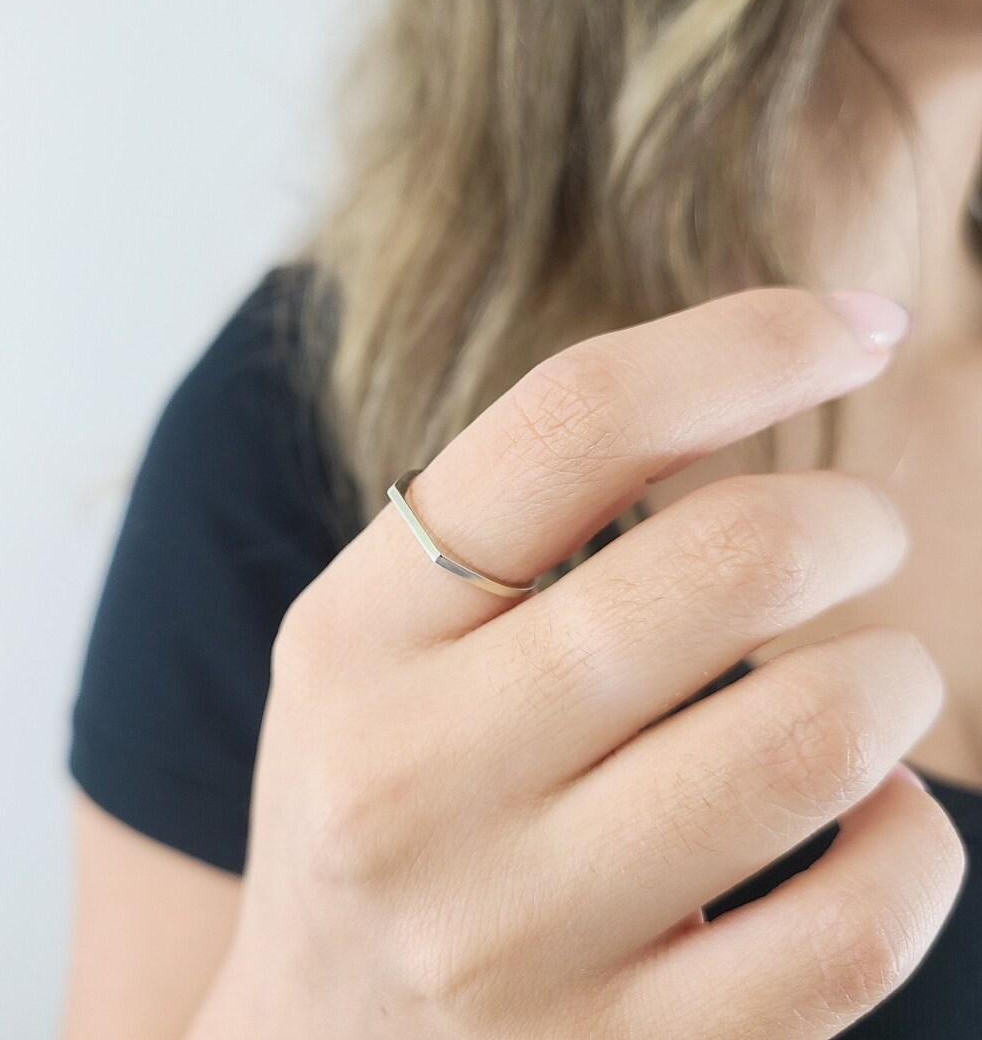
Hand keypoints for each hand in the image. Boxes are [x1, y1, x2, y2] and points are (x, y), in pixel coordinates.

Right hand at [195, 288, 964, 1038]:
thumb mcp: (384, 645)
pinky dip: (909, 839)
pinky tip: (865, 814)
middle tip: (858, 535)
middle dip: (849, 521)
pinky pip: (857, 925)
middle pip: (723, 561)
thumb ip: (519, 519)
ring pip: (814, 739)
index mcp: (354, 639)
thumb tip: (751, 372)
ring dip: (892, 675)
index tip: (857, 324)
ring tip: (865, 677)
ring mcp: (514, 939)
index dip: (743, 342)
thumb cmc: (376, 800)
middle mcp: (413, 782)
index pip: (569, 424)